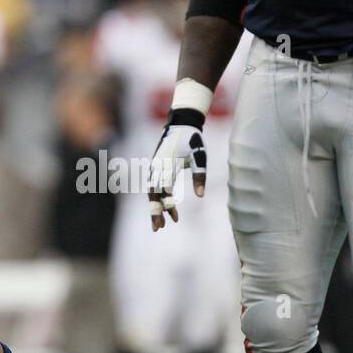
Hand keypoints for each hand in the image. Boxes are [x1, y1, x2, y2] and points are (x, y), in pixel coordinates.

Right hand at [146, 114, 206, 230]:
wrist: (180, 124)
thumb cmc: (192, 140)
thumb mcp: (200, 156)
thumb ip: (200, 175)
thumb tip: (200, 196)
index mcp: (168, 165)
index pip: (165, 190)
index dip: (168, 204)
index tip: (174, 219)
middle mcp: (158, 167)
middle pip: (153, 194)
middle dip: (155, 211)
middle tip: (158, 228)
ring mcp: (155, 167)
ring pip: (151, 191)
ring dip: (154, 207)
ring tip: (160, 224)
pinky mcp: (156, 167)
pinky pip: (153, 186)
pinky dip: (156, 198)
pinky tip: (163, 207)